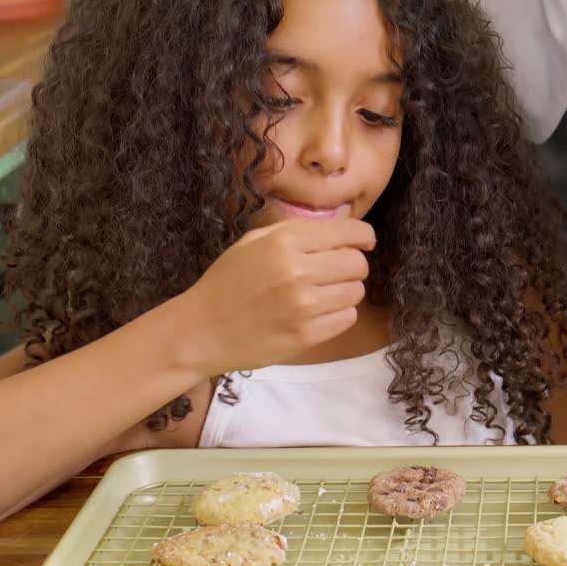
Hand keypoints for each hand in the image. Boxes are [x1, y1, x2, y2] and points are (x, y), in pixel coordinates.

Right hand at [177, 217, 375, 376]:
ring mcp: (303, 306)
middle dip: (353, 265)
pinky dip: (338, 314)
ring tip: (323, 293)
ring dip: (346, 291)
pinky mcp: (306, 336)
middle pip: (357, 263)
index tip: (365, 241)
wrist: (201, 330)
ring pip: (356, 292)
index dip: (363, 236)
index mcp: (284, 242)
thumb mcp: (254, 242)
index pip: (347, 232)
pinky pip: (347, 318)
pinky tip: (317, 312)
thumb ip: (296, 231)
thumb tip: (342, 230)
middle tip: (337, 271)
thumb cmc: (227, 282)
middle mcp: (297, 271)